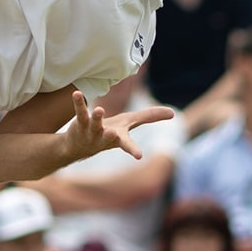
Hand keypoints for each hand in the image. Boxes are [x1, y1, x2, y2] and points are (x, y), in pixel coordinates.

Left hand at [60, 90, 174, 163]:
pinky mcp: (80, 121)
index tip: (139, 156)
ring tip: (100, 110)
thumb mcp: (130, 124)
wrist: (78, 146)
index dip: (133, 149)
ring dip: (97, 117)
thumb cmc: (110, 133)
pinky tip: (77, 94)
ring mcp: (92, 130)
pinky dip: (79, 102)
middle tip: (114, 134)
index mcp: (119, 138)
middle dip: (112, 136)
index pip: (128, 144)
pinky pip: (80, 111)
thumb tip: (173, 112)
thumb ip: (150, 116)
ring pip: (94, 123)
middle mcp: (105, 137)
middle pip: (110, 137)